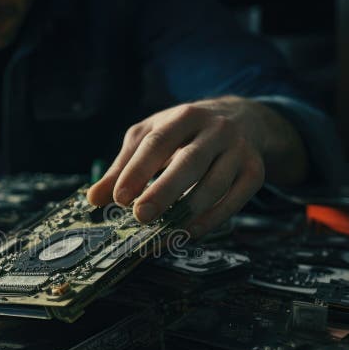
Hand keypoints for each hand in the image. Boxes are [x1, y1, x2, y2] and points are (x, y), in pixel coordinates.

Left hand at [87, 96, 305, 238]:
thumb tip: (93, 199)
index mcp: (184, 116)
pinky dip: (210, 221)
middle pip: (189, 162)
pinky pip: (234, 201)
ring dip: (187, 212)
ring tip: (161, 233)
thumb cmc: (184, 132)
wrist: (242, 119)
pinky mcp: (255, 172)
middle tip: (140, 217)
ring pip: (215, 185)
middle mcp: (216, 130)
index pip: (158, 142)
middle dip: (164, 191)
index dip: (138, 170)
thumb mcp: (149, 137)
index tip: (118, 198)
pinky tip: (186, 233)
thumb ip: (122, 167)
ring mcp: (239, 150)